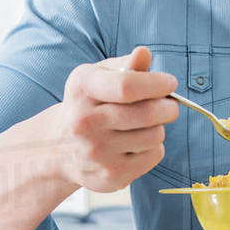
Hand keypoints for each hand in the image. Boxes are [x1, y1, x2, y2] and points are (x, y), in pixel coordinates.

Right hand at [54, 46, 178, 191]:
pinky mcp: (110, 176)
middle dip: (168, 107)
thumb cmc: (89, 104)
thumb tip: (143, 53)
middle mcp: (84, 122)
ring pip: (155, 135)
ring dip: (158, 127)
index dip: (156, 84)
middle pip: (146, 113)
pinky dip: (153, 147)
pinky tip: (136, 143)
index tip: (170, 83)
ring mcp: (96, 152)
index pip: (127, 86)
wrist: (59, 147)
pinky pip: (154, 155)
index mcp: (82, 90)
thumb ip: (126, 65)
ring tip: (144, 125)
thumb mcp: (100, 77)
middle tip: (169, 105)